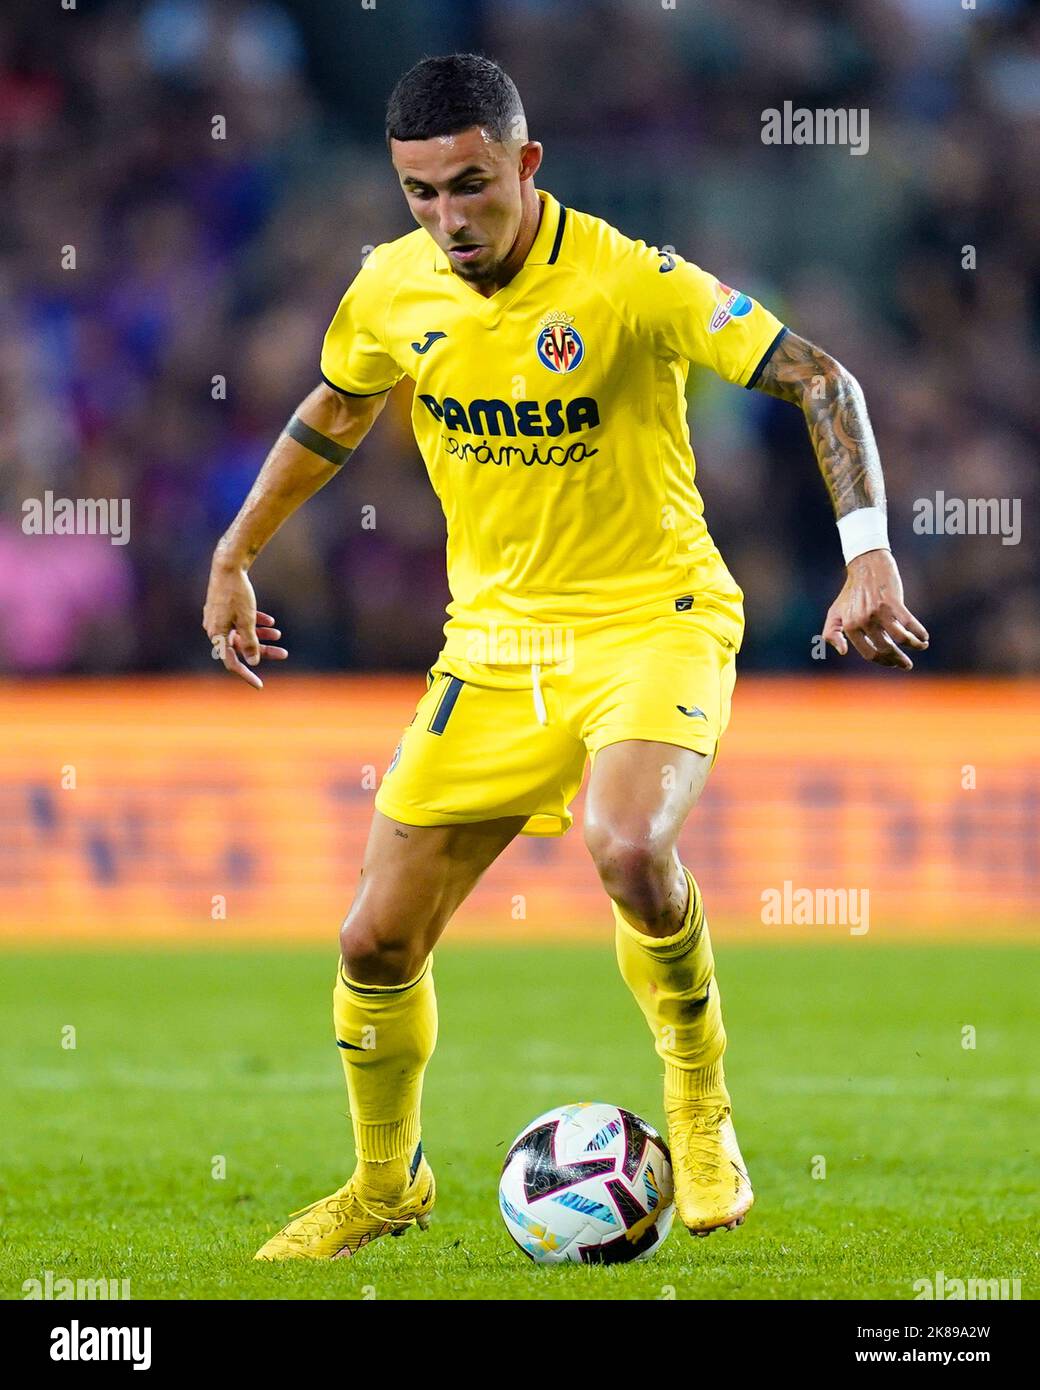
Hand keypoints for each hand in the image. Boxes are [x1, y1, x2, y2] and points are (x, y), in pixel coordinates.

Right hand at [202, 563, 287, 688]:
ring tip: (279, 633)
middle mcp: (214, 628)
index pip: (232, 662)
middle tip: (284, 654)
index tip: (260, 685)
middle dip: (263, 650)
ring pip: (242, 634)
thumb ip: (250, 642)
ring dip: (261, 635)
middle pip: (241, 647)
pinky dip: (255, 623)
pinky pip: (240, 622)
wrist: (228, 564)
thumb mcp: (247, 620)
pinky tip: (271, 622)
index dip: (247, 675)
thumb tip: (254, 662)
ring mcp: (218, 618)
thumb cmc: (237, 593)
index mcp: (217, 634)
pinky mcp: (223, 608)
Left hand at [822, 550, 928, 669]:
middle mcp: (863, 620)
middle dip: (899, 660)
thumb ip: (831, 633)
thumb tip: (843, 652)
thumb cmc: (851, 593)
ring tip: (922, 646)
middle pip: (886, 649)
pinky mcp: (893, 602)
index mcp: (850, 626)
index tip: (893, 663)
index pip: (869, 653)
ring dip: (914, 645)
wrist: (866, 566)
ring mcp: (878, 611)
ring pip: (901, 638)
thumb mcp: (835, 613)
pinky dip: (919, 633)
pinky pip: (910, 624)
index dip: (883, 661)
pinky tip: (924, 637)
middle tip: (907, 665)